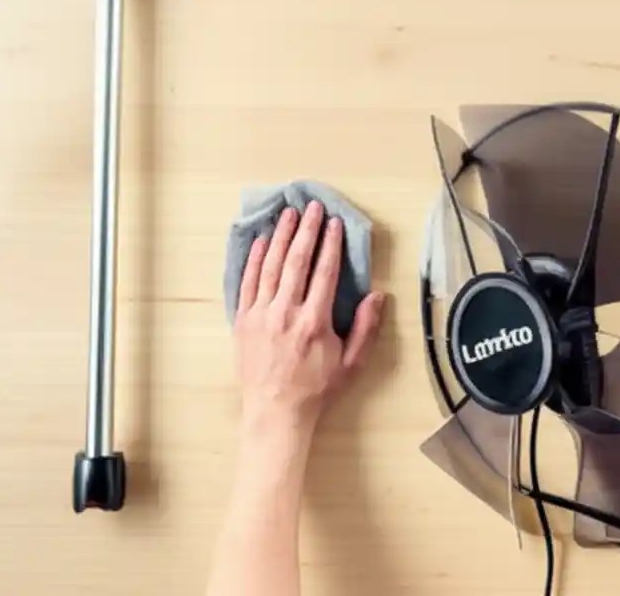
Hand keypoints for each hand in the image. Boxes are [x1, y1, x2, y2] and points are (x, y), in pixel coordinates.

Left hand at [233, 201, 385, 435]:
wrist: (275, 412)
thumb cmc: (317, 389)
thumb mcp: (352, 363)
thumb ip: (366, 328)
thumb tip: (377, 295)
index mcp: (314, 322)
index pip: (324, 273)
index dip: (331, 245)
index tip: (335, 224)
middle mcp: (286, 313)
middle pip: (296, 262)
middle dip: (306, 231)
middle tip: (313, 207)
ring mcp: (260, 315)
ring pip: (271, 266)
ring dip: (281, 237)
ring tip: (288, 214)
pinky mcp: (242, 321)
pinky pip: (248, 282)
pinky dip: (255, 259)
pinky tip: (263, 241)